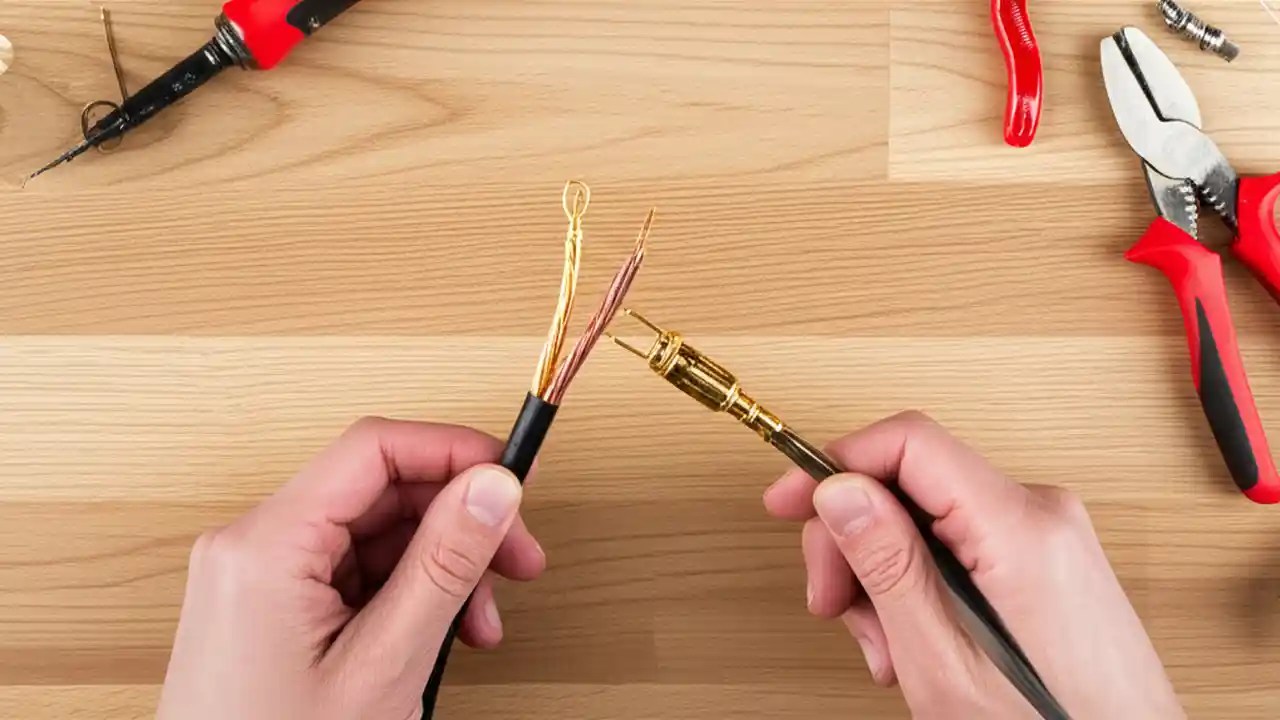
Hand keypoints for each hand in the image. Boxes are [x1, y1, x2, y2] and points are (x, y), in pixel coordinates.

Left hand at [157, 417, 545, 719]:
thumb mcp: (383, 663)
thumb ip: (443, 565)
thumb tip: (492, 487)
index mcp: (265, 546)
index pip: (373, 449)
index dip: (454, 450)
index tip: (516, 471)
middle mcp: (252, 547)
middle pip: (380, 490)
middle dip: (459, 520)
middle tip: (519, 558)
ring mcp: (258, 577)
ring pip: (376, 534)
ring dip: (441, 566)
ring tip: (480, 622)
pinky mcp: (270, 605)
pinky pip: (355, 572)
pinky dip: (408, 594)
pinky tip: (440, 633)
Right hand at [764, 412, 1182, 718]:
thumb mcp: (942, 660)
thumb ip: (888, 567)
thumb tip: (840, 490)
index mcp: (1021, 528)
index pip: (910, 442)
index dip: (836, 463)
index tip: (788, 500)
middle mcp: (1042, 514)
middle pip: (909, 483)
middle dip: (855, 542)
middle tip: (831, 604)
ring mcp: (1048, 535)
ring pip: (925, 519)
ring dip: (884, 577)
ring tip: (888, 648)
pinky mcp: (1044, 558)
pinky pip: (956, 544)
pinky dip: (919, 586)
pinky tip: (916, 640)